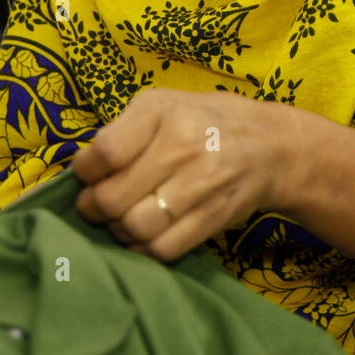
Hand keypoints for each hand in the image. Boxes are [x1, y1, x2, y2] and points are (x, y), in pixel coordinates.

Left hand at [71, 87, 303, 262]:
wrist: (271, 146)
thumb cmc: (204, 123)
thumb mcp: (163, 105)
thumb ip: (123, 131)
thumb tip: (83, 169)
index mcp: (160, 111)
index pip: (103, 153)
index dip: (84, 172)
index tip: (87, 175)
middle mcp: (181, 145)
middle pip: (113, 198)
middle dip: (93, 208)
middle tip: (95, 206)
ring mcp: (200, 184)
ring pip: (135, 227)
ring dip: (117, 230)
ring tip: (119, 220)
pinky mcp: (213, 217)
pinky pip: (163, 248)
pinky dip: (143, 249)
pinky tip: (142, 235)